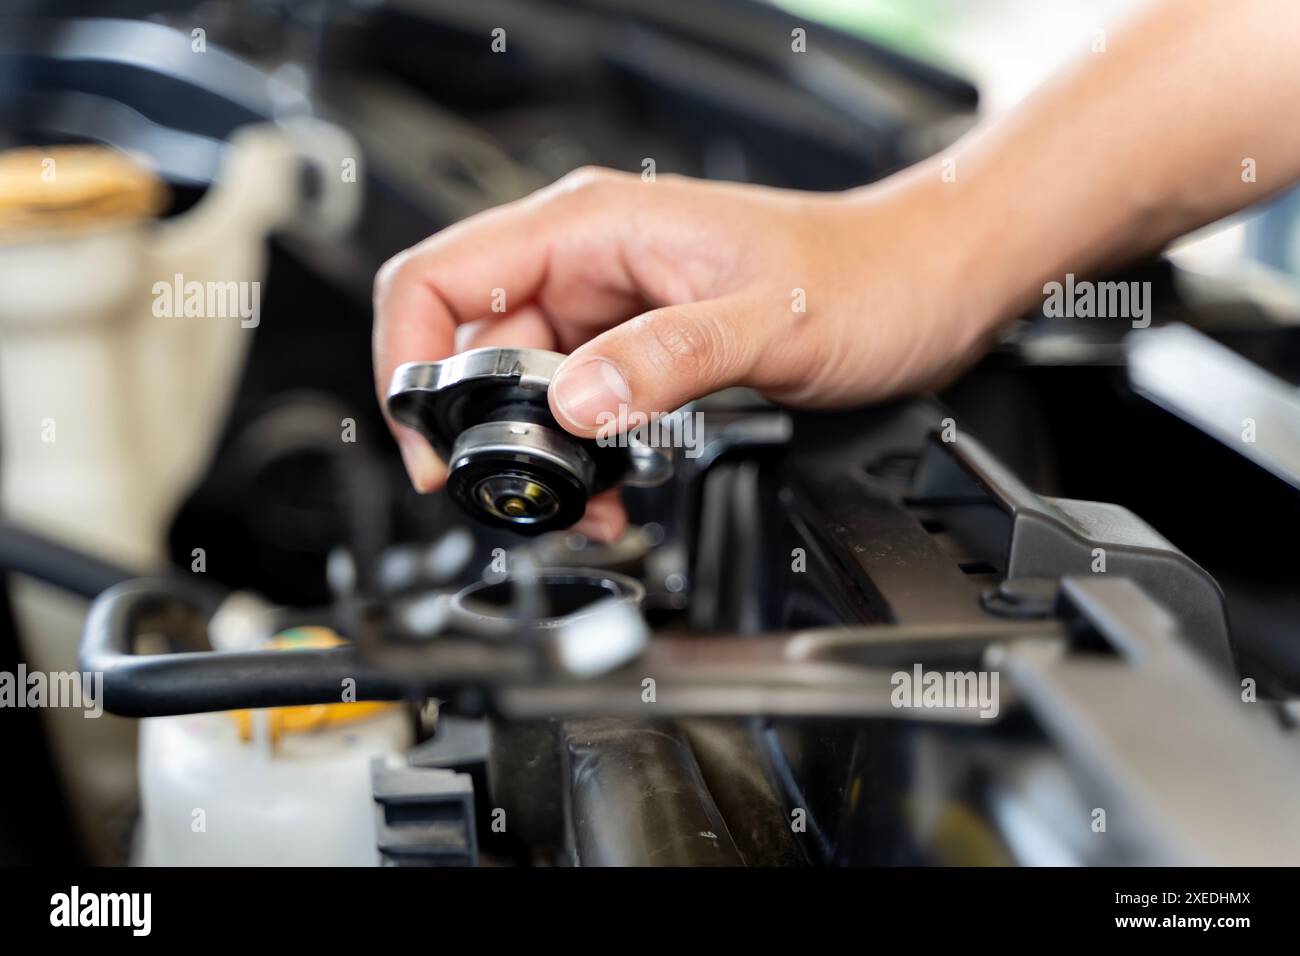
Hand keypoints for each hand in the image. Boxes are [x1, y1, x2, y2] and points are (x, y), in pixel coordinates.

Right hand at [373, 166, 998, 538]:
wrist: (925, 285)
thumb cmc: (864, 273)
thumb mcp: (764, 321)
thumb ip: (664, 359)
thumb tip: (574, 406)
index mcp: (593, 226)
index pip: (440, 278)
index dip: (410, 364)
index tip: (431, 444)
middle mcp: (589, 262)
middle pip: (472, 346)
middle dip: (479, 431)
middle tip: (518, 494)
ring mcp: (612, 306)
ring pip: (523, 387)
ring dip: (536, 456)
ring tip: (580, 505)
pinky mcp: (639, 347)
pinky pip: (576, 404)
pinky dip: (578, 456)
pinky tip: (608, 489)